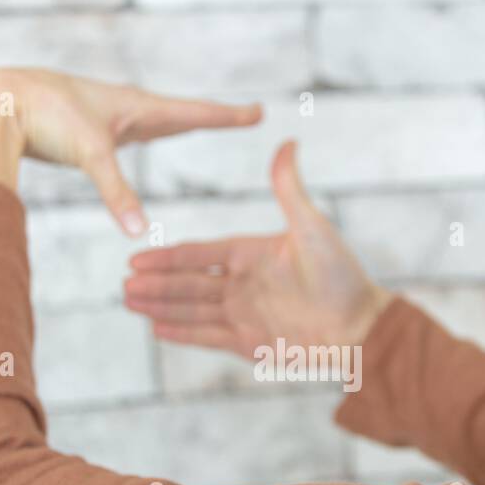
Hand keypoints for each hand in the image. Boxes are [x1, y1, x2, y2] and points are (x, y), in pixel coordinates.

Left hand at [0, 68, 261, 234]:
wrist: (0, 103)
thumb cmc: (45, 117)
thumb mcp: (89, 156)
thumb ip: (117, 194)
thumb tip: (137, 231)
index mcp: (137, 107)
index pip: (194, 113)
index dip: (227, 117)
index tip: (258, 112)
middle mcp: (127, 107)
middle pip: (183, 113)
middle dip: (215, 118)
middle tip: (246, 116)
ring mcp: (109, 117)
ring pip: (157, 120)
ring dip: (184, 122)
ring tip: (205, 121)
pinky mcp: (90, 129)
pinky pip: (133, 131)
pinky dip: (151, 131)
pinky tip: (142, 135)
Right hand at [124, 140, 392, 356]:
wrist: (359, 327)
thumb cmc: (341, 275)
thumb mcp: (311, 228)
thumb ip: (289, 188)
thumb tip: (287, 141)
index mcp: (251, 254)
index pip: (200, 254)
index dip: (168, 257)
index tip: (137, 258)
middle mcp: (243, 283)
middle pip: (189, 283)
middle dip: (156, 284)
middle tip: (124, 284)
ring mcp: (244, 314)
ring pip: (192, 309)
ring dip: (161, 306)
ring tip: (130, 302)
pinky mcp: (249, 342)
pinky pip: (208, 336)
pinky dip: (183, 333)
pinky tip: (157, 328)